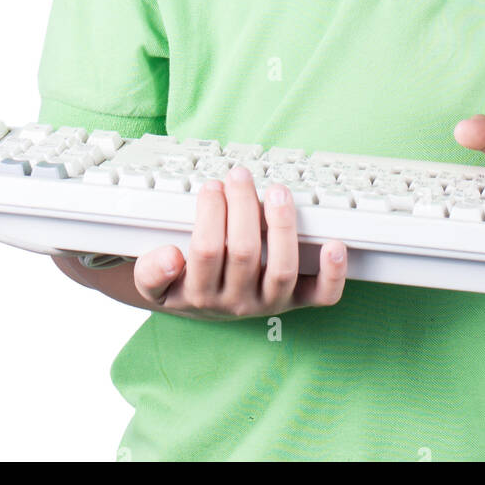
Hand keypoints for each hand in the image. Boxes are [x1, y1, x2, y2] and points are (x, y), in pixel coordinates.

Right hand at [132, 167, 347, 318]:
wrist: (199, 308)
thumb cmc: (181, 282)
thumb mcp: (151, 283)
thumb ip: (150, 272)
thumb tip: (170, 256)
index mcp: (199, 293)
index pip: (205, 251)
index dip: (210, 214)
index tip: (211, 185)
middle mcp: (236, 302)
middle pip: (243, 252)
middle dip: (242, 206)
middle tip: (239, 176)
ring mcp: (269, 302)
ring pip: (281, 269)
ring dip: (283, 226)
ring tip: (276, 192)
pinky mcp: (295, 302)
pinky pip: (321, 296)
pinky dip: (332, 273)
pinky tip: (334, 245)